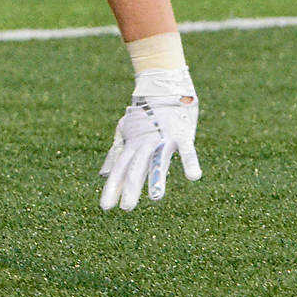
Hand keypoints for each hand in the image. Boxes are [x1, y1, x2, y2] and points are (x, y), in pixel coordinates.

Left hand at [99, 67, 201, 211]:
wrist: (164, 88)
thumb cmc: (145, 115)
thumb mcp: (126, 134)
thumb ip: (115, 154)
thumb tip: (102, 174)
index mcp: (132, 146)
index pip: (119, 169)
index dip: (112, 187)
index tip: (105, 207)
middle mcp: (144, 144)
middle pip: (135, 168)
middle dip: (130, 188)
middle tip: (126, 208)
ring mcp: (162, 138)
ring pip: (157, 160)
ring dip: (157, 179)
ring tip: (156, 198)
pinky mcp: (181, 133)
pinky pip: (187, 150)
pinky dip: (190, 161)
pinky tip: (194, 177)